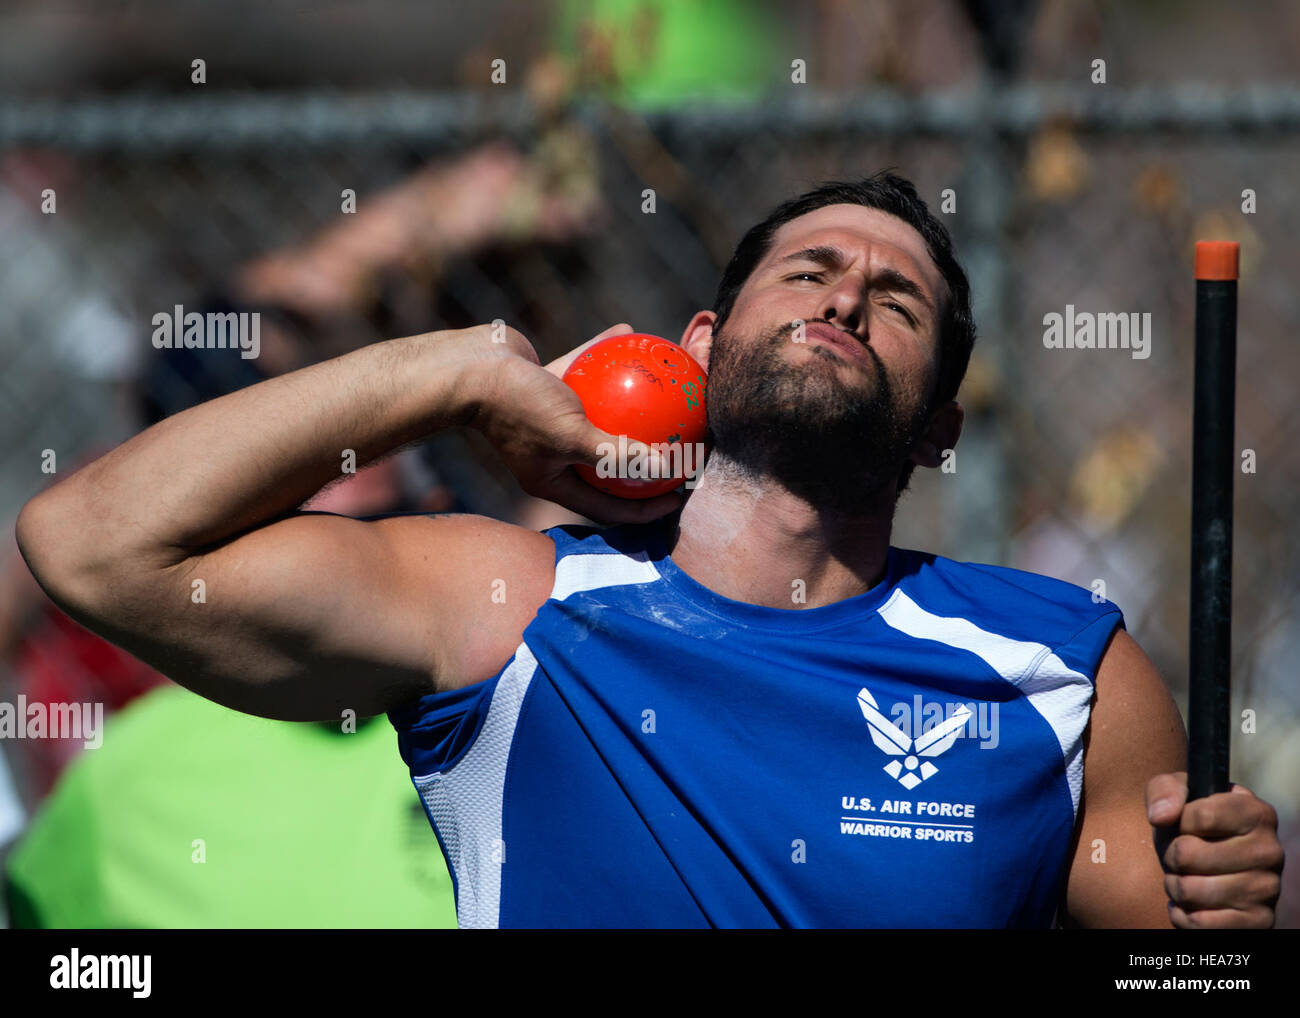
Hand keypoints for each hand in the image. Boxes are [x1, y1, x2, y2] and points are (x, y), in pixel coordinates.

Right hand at [465, 322, 683, 525]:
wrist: (469, 368)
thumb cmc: (518, 408)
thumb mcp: (574, 436)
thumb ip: (619, 454)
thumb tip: (668, 470)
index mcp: (556, 481)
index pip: (610, 506)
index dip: (646, 507)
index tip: (679, 495)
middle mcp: (554, 454)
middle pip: (611, 462)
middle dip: (646, 455)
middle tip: (681, 445)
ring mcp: (549, 419)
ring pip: (601, 413)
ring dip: (631, 401)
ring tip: (665, 390)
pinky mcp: (545, 385)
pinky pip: (584, 371)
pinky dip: (604, 355)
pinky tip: (629, 334)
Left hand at [1147, 771, 1284, 927]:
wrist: (1204, 867)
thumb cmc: (1188, 824)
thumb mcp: (1175, 793)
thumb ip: (1165, 790)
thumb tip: (1161, 817)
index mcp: (1256, 813)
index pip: (1200, 816)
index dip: (1180, 822)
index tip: (1186, 826)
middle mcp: (1270, 850)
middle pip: (1188, 854)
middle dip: (1171, 856)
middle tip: (1180, 856)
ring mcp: (1267, 889)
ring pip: (1189, 890)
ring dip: (1174, 885)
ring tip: (1185, 877)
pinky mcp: (1258, 922)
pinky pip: (1200, 923)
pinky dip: (1182, 914)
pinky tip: (1191, 904)